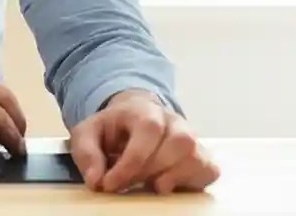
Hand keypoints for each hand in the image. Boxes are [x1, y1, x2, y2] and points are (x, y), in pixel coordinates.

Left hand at [68, 89, 219, 194]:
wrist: (132, 121)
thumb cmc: (112, 129)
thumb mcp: (87, 134)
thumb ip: (86, 153)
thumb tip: (96, 180)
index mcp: (145, 110)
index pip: (149, 130)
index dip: (131, 162)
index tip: (110, 184)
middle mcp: (174, 121)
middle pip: (178, 143)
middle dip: (149, 170)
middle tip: (127, 184)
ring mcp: (192, 139)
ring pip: (195, 157)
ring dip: (171, 177)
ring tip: (148, 185)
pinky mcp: (202, 158)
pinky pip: (209, 171)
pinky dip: (191, 183)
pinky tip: (168, 186)